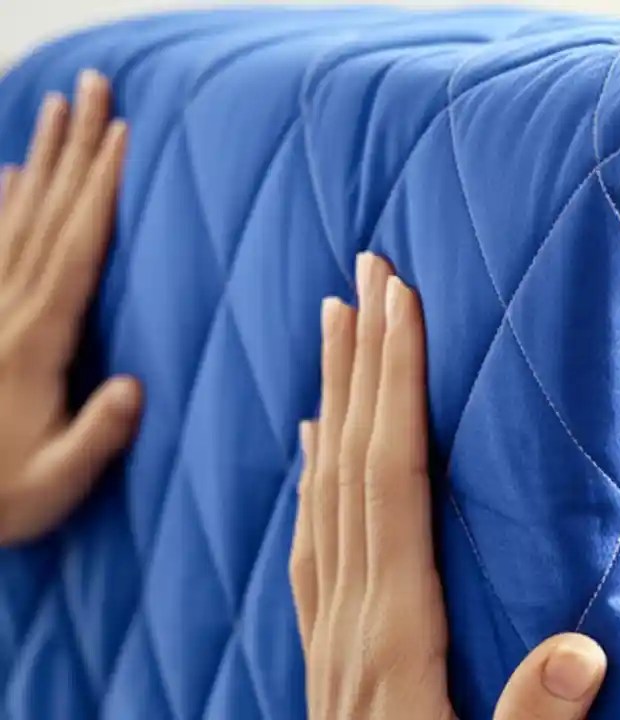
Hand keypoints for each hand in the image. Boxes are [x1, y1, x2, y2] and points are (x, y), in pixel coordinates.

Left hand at [0, 70, 141, 544]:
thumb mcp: (51, 486)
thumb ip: (92, 438)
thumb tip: (132, 388)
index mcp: (32, 345)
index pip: (75, 252)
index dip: (100, 191)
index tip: (122, 135)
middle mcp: (5, 312)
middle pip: (48, 214)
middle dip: (75, 148)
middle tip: (95, 88)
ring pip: (17, 217)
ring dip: (43, 159)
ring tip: (60, 106)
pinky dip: (1, 202)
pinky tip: (10, 171)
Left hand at [291, 253, 606, 718]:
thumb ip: (532, 718)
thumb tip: (584, 650)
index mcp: (395, 631)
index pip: (391, 480)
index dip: (396, 386)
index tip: (402, 304)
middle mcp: (352, 615)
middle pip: (349, 461)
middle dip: (360, 360)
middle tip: (368, 271)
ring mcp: (331, 628)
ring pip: (323, 487)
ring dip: (332, 396)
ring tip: (336, 323)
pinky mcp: (329, 645)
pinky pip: (310, 536)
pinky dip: (313, 471)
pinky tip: (313, 438)